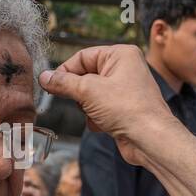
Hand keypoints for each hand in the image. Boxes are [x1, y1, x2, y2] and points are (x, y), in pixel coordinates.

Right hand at [40, 45, 181, 166]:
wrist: (150, 140)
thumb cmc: (129, 109)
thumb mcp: (88, 91)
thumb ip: (63, 83)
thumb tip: (44, 77)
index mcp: (120, 55)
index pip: (82, 56)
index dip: (65, 71)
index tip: (50, 85)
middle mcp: (124, 69)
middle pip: (85, 76)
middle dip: (79, 94)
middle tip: (81, 102)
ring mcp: (124, 90)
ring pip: (89, 95)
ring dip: (88, 108)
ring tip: (99, 115)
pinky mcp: (122, 109)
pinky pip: (98, 109)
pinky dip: (96, 118)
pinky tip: (105, 125)